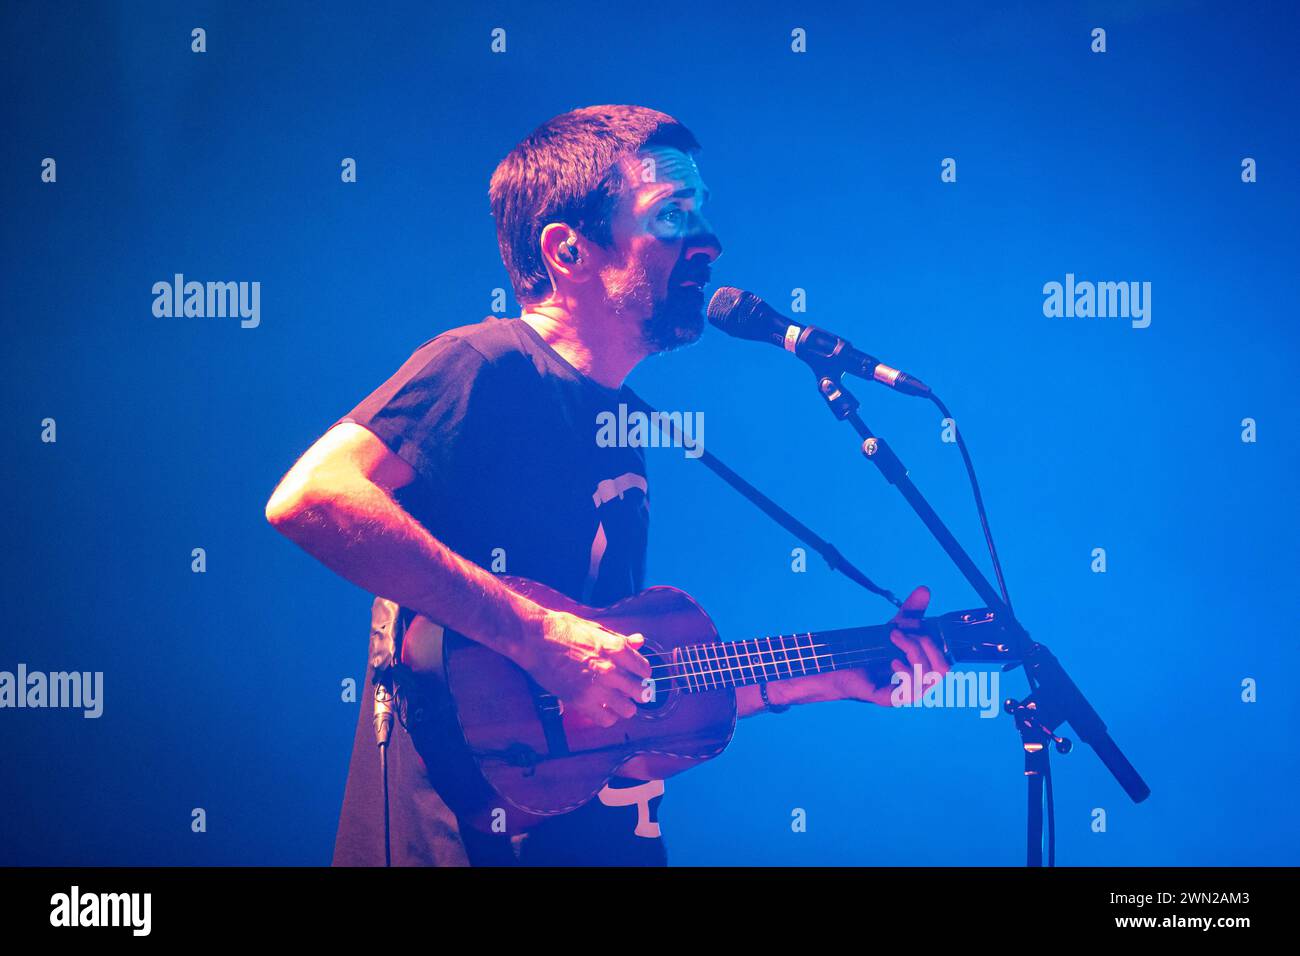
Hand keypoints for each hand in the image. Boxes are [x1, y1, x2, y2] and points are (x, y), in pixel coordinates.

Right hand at [517, 609, 651, 727]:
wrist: (534, 638)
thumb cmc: (563, 629)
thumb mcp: (596, 628)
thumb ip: (620, 638)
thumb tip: (639, 641)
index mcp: (616, 648)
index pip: (644, 670)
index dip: (641, 673)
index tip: (635, 675)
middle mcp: (611, 669)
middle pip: (640, 691)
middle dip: (636, 692)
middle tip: (628, 690)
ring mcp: (596, 687)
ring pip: (627, 709)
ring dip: (624, 706)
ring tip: (616, 701)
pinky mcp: (580, 700)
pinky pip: (605, 719)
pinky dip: (607, 716)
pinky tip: (601, 708)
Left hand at [837, 585, 948, 705]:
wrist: (843, 665)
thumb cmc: (872, 650)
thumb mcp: (895, 627)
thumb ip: (912, 612)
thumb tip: (924, 589)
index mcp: (926, 667)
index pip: (948, 659)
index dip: (939, 642)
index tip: (917, 625)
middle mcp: (921, 683)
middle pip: (943, 668)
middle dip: (925, 644)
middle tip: (900, 631)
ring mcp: (908, 693)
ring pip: (929, 677)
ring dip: (913, 651)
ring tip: (893, 638)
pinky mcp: (893, 700)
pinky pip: (912, 691)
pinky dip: (905, 672)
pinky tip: (893, 661)